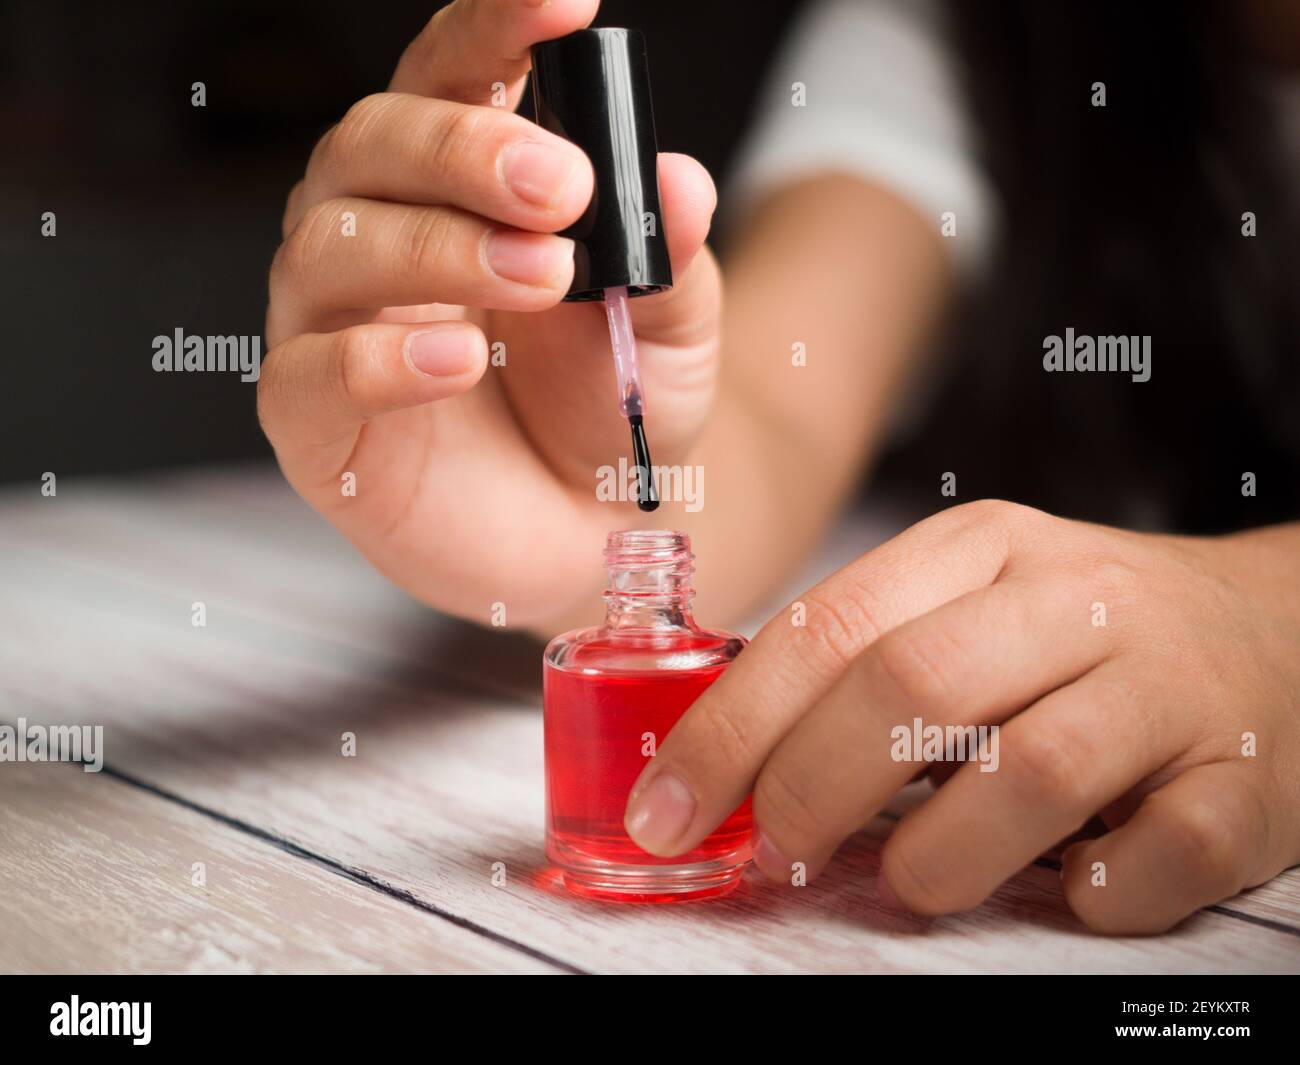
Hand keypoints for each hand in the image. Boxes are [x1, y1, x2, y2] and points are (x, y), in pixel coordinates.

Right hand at [260, 0, 720, 626]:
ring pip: (332, 243)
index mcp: (454, 185)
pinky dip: (378, 360)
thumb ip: (669, 260)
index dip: (494, 29)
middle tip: (559, 189)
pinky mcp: (311, 418)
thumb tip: (675, 181)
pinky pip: (310, 373)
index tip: (569, 5)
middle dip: (466, 150)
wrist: (585, 532)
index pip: (449, 76)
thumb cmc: (610, 410)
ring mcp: (330, 322)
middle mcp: (376, 231)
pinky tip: (461, 361)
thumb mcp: (668, 332)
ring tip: (542, 277)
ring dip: (439, 247)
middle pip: (373, 143)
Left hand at [624, 500, 1299, 932]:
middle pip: (910, 686)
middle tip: (776, 854)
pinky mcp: (1245, 772)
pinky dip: (1099, 889)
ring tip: (912, 883)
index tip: (668, 807)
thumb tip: (727, 764)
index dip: (732, 727)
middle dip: (811, 788)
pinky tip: (1068, 887)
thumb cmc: (1083, 635)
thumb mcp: (969, 603)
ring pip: (1033, 770)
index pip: (826, 628)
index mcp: (980, 550)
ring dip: (940, 854)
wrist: (1278, 631)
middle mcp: (1071, 598)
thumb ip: (861, 666)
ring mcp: (1165, 681)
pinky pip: (1164, 849)